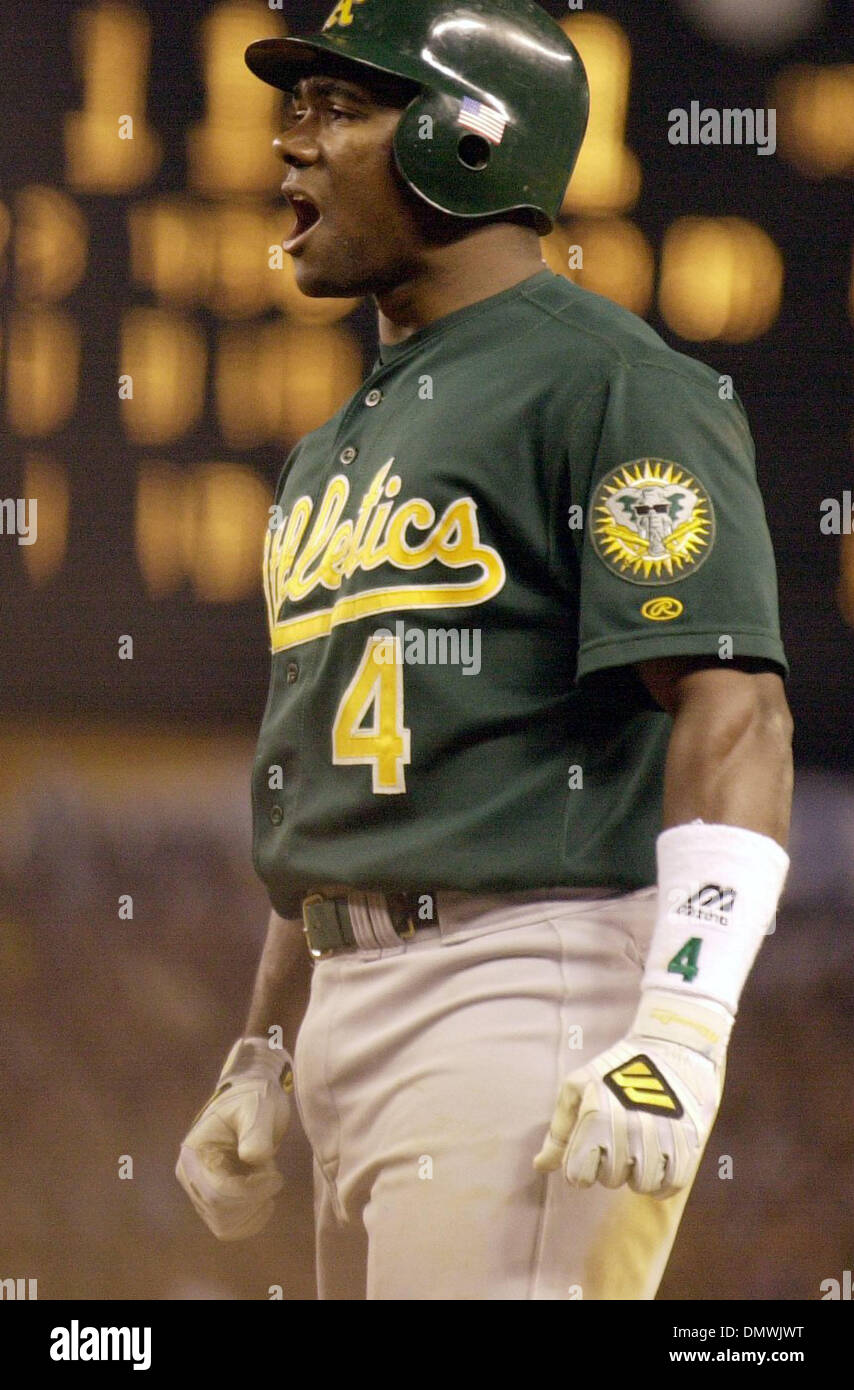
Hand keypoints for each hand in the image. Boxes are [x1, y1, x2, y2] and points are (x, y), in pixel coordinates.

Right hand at [176, 1037, 292, 1239]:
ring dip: (253, 1210)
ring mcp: (199, 1190)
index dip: (251, 1192)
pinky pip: (229, 1227)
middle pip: (221, 1212)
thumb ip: (257, 1131)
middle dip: (254, 1199)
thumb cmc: (255, 1099)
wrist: (252, 1100)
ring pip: (225, 1225)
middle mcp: (190, 1176)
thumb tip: (252, 1157)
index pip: (218, 1193)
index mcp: (194, 1154)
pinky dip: (251, 1220)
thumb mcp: (259, 1108)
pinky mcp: (213, 1201)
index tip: (277, 1176)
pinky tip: (265, 1199)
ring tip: (266, 1181)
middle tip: (272, 1174)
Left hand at [533, 993, 729, 1197]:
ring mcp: (661, 1137)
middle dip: (609, 1166)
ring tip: (639, 1150)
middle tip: (618, 1141)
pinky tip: (658, 1162)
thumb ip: (559, 1131)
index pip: (578, 1175)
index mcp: (597, 1117)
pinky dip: (662, 1182)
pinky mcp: (689, 1144)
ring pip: (642, 1185)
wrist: (673, 1047)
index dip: (581, 1166)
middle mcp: (629, 1130)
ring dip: (637, 1174)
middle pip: (611, 1180)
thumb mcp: (578, 1087)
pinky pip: (671, 1185)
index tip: (590, 1150)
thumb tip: (541, 1166)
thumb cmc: (617, 1067)